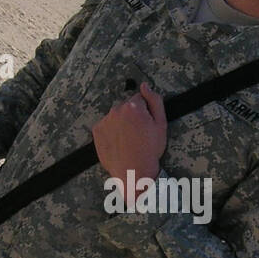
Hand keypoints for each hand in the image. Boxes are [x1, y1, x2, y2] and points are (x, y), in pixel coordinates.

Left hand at [92, 82, 166, 199]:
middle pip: (126, 107)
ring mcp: (105, 120)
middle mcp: (116, 110)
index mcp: (133, 106)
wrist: (133, 172)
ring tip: (127, 140)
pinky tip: (118, 142)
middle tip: (138, 134)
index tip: (146, 125)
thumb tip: (145, 86)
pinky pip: (105, 125)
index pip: (139, 99)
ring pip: (115, 116)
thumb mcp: (161, 124)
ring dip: (120, 123)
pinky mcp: (97, 131)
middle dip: (131, 116)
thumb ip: (155, 101)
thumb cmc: (150, 149)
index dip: (144, 112)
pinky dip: (111, 131)